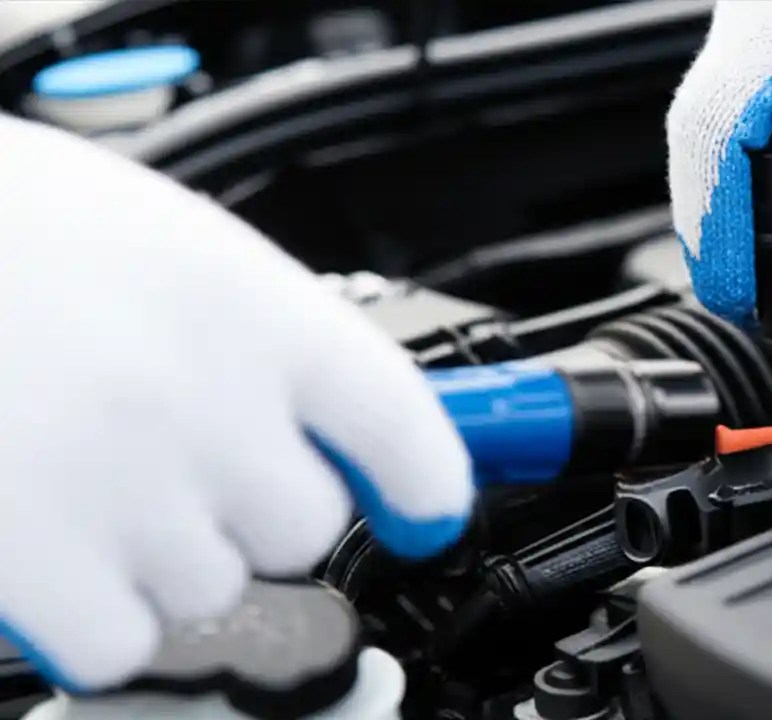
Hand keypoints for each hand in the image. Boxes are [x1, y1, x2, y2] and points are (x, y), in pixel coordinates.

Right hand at [0, 116, 471, 690]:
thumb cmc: (14, 228)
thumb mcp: (170, 246)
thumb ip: (261, 338)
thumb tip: (334, 425)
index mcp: (258, 312)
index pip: (404, 429)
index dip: (427, 487)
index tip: (424, 514)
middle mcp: (213, 403)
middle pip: (306, 528)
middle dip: (252, 512)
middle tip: (172, 460)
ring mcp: (128, 488)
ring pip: (212, 589)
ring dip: (161, 557)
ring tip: (80, 472)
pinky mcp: (34, 561)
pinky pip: (123, 645)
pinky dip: (92, 617)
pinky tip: (47, 543)